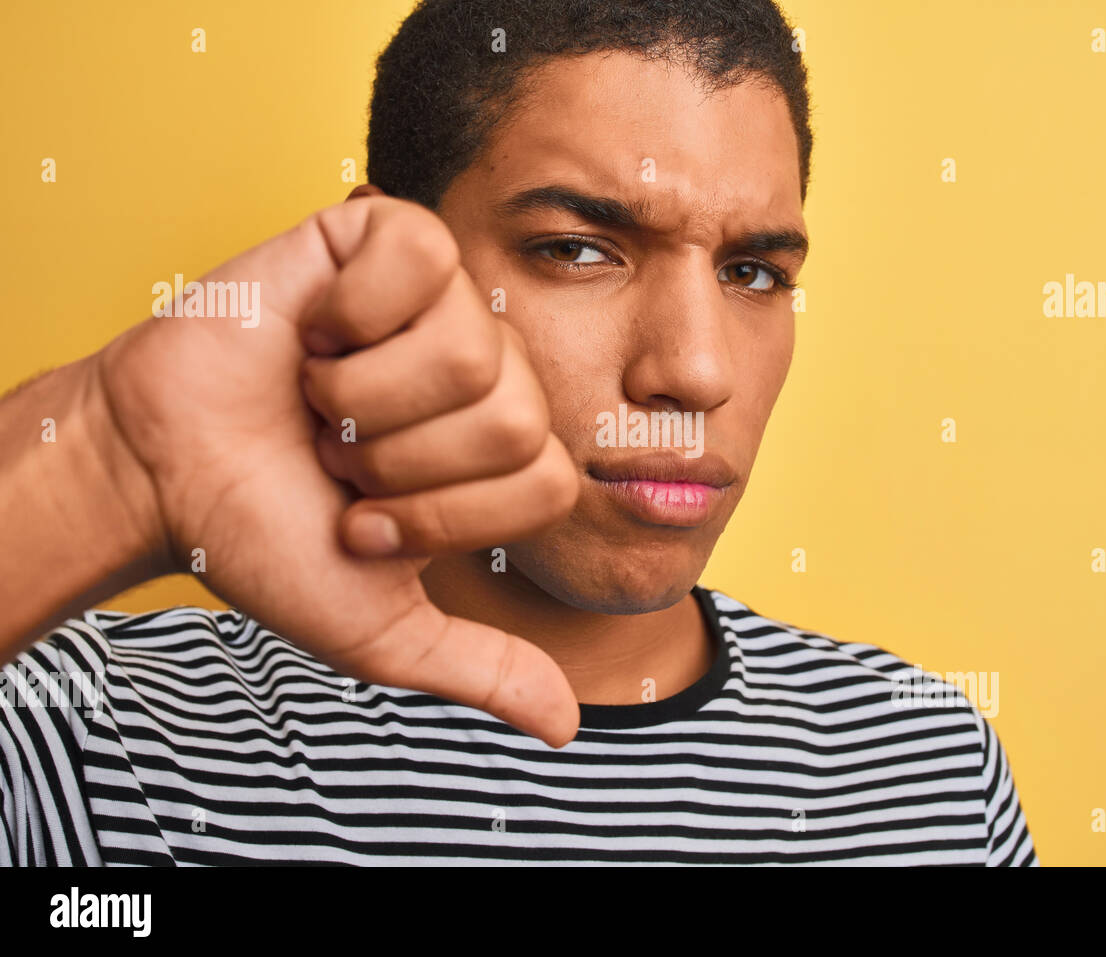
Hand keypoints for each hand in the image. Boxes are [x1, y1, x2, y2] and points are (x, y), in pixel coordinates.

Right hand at [95, 196, 580, 745]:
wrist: (162, 472)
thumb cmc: (268, 535)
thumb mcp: (381, 625)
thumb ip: (480, 668)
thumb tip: (565, 727)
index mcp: (502, 454)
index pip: (545, 483)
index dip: (442, 516)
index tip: (365, 518)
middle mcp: (489, 373)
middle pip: (512, 418)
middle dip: (397, 460)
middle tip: (335, 452)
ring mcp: (445, 301)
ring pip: (470, 350)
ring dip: (362, 396)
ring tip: (317, 396)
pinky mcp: (389, 237)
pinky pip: (421, 257)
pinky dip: (350, 308)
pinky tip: (316, 325)